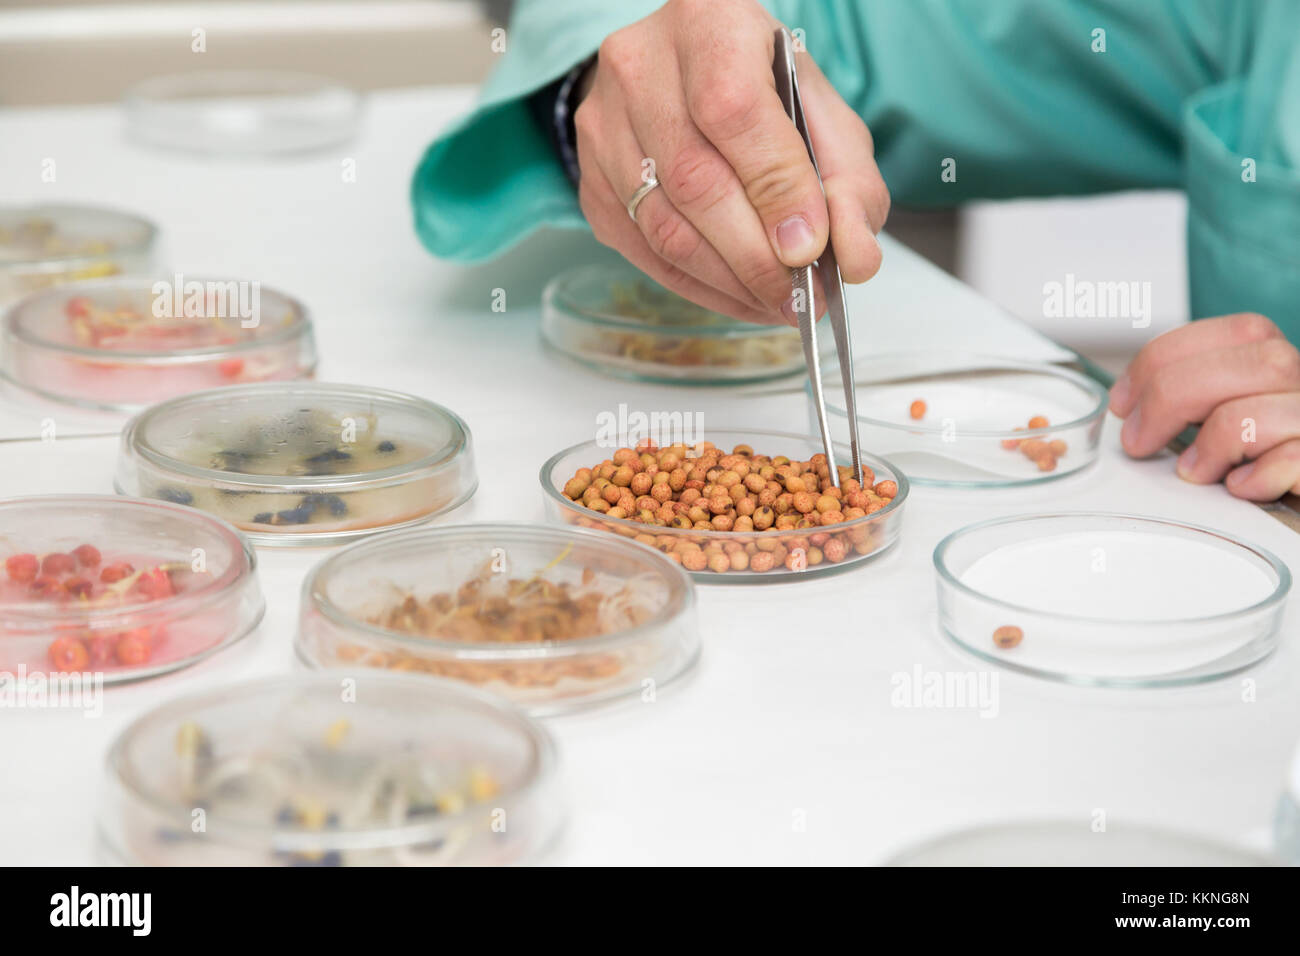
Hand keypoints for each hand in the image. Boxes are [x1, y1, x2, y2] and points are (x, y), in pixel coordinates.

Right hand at [573, 0, 888, 324]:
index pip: (734, 112)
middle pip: (695, 180)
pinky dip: (699, 287)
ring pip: (664, 226)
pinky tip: (740, 296)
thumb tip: (854, 258)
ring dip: (729, 281)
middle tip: (800, 296)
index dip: (775, 189)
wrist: (683, 74)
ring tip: (777, 303)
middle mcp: (640, 67)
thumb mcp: (822, 114)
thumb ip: (850, 183)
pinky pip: (644, 252)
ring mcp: (603, 126)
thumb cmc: (758, 88)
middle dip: (756, 256)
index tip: (811, 248)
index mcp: (708, 22)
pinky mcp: (590, 180)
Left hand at [1110, 313, 1299, 499]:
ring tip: (1194, 470)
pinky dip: (1255, 477)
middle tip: (1138, 440)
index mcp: (1278, 363)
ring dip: (1212, 442)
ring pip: (1267, 408)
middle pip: (1254, 360)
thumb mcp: (1223, 416)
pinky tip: (1239, 486)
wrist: (1293, 506)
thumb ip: (1196, 399)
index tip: (1125, 402)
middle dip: (1173, 397)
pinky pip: (1293, 460)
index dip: (1165, 360)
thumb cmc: (1257, 458)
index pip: (1233, 332)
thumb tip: (1135, 409)